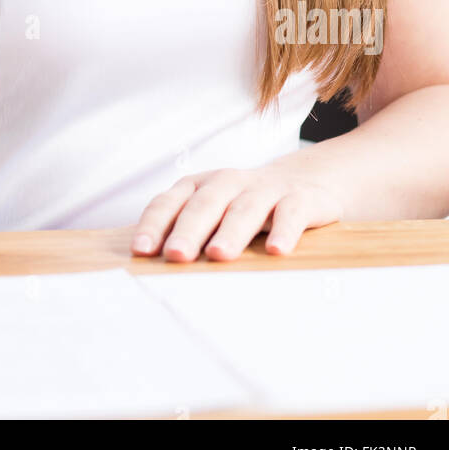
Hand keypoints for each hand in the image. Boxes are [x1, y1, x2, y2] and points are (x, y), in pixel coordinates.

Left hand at [131, 161, 344, 261]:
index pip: (170, 202)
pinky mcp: (301, 198)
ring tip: (218, 255)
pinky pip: (291, 212)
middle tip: (175, 255)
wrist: (308, 179)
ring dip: (230, 231)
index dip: (154, 224)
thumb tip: (155, 270)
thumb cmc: (248, 205)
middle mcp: (229, 183)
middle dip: (188, 229)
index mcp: (201, 186)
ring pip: (245, 208)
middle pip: (205, 203)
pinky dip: (284, 230)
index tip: (140, 250)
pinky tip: (276, 250)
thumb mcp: (216, 211)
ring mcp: (265, 189)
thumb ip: (189, 232)